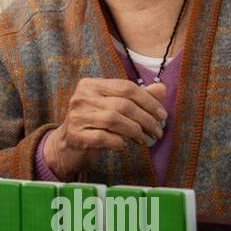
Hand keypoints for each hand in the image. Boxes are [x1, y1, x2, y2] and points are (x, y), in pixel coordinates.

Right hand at [45, 78, 167, 179]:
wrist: (67, 145)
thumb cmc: (95, 124)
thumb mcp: (113, 106)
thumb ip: (137, 97)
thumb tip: (161, 88)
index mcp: (91, 84)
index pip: (125, 87)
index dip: (148, 100)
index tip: (162, 115)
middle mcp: (82, 97)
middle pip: (123, 104)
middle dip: (146, 119)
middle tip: (158, 131)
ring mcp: (77, 116)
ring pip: (115, 120)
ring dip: (136, 131)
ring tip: (144, 139)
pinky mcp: (76, 135)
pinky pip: (104, 137)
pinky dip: (119, 142)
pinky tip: (124, 145)